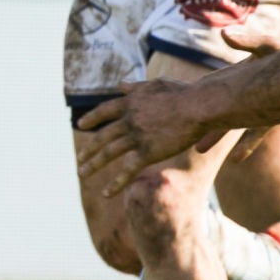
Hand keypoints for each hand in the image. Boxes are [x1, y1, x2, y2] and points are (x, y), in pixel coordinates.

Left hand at [73, 80, 210, 190]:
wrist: (199, 105)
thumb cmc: (183, 93)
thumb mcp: (155, 84)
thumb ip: (136, 87)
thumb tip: (120, 84)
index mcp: (129, 102)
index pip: (103, 111)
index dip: (91, 119)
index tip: (80, 125)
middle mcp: (128, 119)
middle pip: (102, 136)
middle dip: (89, 149)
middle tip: (79, 159)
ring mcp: (137, 136)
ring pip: (109, 153)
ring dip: (93, 165)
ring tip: (81, 173)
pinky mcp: (149, 152)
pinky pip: (128, 170)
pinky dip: (115, 183)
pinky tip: (105, 194)